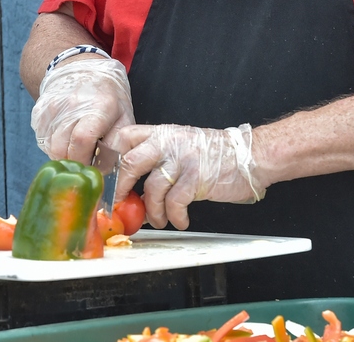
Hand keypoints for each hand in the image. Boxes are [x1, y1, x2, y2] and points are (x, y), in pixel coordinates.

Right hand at [30, 58, 134, 161]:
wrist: (80, 67)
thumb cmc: (107, 95)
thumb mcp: (123, 115)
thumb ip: (117, 144)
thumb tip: (105, 170)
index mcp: (99, 106)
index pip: (82, 141)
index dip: (84, 161)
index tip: (90, 167)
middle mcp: (72, 104)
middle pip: (62, 149)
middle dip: (72, 162)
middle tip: (83, 160)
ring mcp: (52, 107)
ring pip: (50, 147)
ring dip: (63, 154)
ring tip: (75, 146)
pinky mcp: (39, 111)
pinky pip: (42, 140)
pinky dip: (53, 144)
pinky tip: (65, 135)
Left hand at [111, 123, 266, 229]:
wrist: (249, 156)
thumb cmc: (213, 155)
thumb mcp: (180, 146)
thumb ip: (156, 157)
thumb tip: (129, 184)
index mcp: (161, 133)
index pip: (124, 137)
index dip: (109, 158)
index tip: (103, 178)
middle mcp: (169, 142)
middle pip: (129, 162)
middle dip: (119, 189)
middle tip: (118, 206)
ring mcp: (183, 159)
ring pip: (152, 188)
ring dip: (151, 211)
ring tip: (158, 220)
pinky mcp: (197, 178)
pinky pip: (175, 203)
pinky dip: (174, 217)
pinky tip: (180, 220)